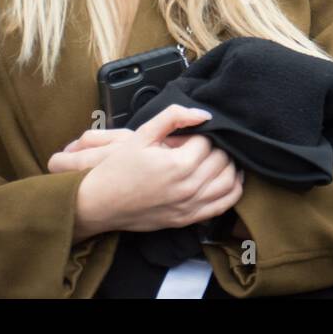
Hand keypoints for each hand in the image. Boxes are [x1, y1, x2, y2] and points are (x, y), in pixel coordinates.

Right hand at [68, 104, 243, 239]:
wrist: (99, 204)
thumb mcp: (141, 135)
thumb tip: (203, 114)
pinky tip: (229, 177)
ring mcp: (189, 206)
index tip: (185, 137)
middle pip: (221, 160)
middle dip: (215, 148)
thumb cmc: (118, 169)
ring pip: (228, 181)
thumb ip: (173, 117)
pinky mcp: (188, 219)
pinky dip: (233, 189)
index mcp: (177, 164)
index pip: (207, 141)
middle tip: (199, 146)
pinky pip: (223, 205)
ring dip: (230, 166)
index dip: (199, 135)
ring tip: (218, 157)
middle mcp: (188, 187)